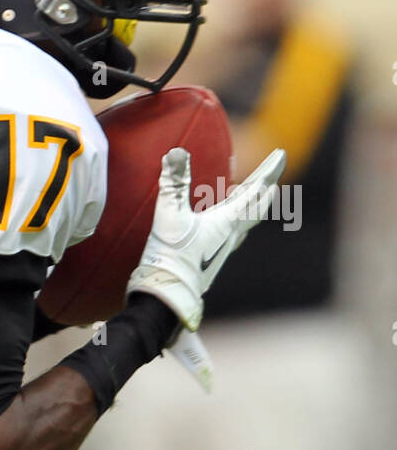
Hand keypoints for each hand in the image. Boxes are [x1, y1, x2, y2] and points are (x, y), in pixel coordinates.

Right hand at [126, 146, 286, 330]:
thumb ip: (173, 183)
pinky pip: (233, 232)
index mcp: (227, 221)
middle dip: (265, 187)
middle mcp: (231, 234)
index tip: (281, 154)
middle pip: (256, 206)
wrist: (168, 296)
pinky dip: (237, 219)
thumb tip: (176, 153)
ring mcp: (223, 248)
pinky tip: (228, 223)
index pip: (255, 191)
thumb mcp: (170, 215)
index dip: (268, 171)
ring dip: (253, 204)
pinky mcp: (212, 257)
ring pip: (246, 220)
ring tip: (254, 194)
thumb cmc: (171, 256)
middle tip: (273, 175)